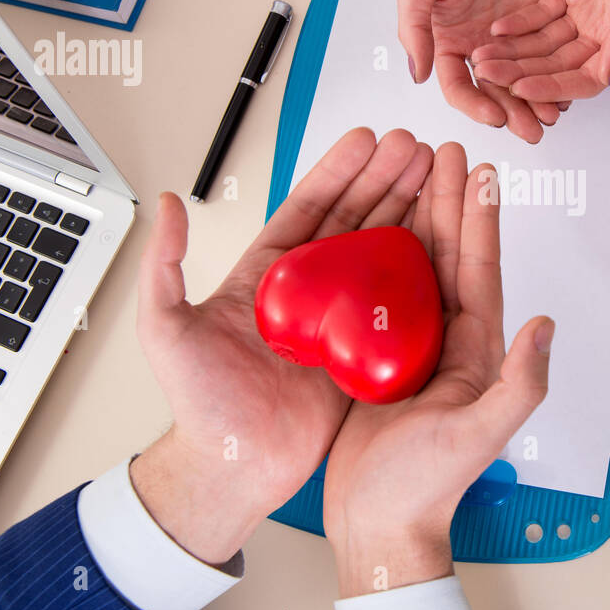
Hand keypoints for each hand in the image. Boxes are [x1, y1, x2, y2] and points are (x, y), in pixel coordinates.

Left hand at [130, 127, 432, 564]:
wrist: (234, 469)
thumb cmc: (199, 406)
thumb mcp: (165, 330)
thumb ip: (164, 267)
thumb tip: (168, 204)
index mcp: (269, 275)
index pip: (310, 209)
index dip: (339, 172)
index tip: (367, 140)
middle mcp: (310, 291)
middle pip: (356, 222)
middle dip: (387, 181)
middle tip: (417, 148)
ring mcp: (341, 320)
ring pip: (383, 255)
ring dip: (411, 215)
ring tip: (436, 179)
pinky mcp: (365, 353)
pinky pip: (399, 308)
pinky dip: (422, 276)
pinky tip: (444, 247)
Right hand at [322, 143, 553, 596]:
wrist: (377, 524)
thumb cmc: (426, 486)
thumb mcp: (480, 432)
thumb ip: (519, 384)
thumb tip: (546, 327)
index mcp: (475, 349)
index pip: (479, 268)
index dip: (480, 216)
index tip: (480, 170)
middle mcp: (446, 339)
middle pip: (446, 254)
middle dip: (447, 200)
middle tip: (442, 151)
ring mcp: (407, 346)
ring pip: (412, 265)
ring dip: (413, 217)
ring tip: (409, 172)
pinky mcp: (371, 357)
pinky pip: (373, 292)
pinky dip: (371, 255)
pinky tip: (362, 228)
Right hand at [396, 0, 565, 142]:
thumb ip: (414, 29)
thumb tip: (417, 76)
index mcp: (445, 38)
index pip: (457, 85)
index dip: (473, 105)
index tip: (493, 117)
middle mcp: (477, 41)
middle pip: (494, 89)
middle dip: (512, 112)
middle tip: (530, 132)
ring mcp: (509, 31)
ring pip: (523, 76)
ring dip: (536, 99)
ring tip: (552, 118)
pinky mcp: (539, 15)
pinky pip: (548, 50)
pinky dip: (557, 70)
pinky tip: (570, 88)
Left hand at [471, 0, 609, 100]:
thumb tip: (607, 72)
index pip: (585, 79)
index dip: (553, 88)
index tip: (521, 88)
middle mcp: (605, 34)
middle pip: (557, 66)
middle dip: (522, 73)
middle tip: (487, 74)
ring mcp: (586, 13)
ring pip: (543, 44)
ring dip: (515, 52)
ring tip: (482, 58)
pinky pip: (539, 15)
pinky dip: (519, 24)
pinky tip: (497, 29)